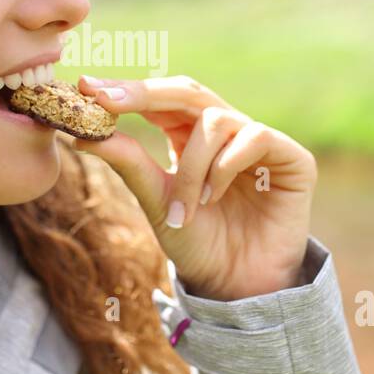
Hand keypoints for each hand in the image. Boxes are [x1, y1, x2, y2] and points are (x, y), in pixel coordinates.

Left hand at [71, 74, 317, 301]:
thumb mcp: (157, 201)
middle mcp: (224, 131)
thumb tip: (82, 134)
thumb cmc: (197, 242)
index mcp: (189, 136)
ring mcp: (258, 141)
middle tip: (109, 101)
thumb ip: (129, 163)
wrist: (236, 286)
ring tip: (189, 205)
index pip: (158, 100)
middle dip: (145, 94)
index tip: (86, 88)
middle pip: (187, 91)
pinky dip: (226, 165)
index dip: (125, 91)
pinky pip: (255, 136)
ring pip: (216, 121)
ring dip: (193, 164)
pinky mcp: (291, 158)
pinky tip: (216, 196)